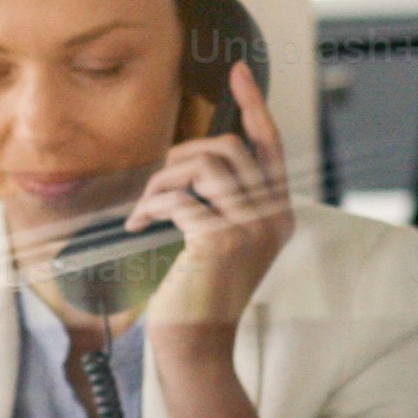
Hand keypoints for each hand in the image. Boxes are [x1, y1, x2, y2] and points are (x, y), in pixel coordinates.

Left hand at [135, 65, 293, 335]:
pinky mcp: (221, 241)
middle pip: (227, 149)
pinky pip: (179, 197)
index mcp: (277, 215)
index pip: (270, 146)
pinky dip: (151, 206)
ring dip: (162, 180)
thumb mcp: (219, 239)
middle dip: (180, 157)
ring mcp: (251, 229)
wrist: (195, 344)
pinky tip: (140, 226)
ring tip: (146, 209)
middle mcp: (273, 218)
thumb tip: (195, 154)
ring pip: (203, 166)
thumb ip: (221, 199)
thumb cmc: (196, 292)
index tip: (237, 73)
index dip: (253, 104)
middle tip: (155, 186)